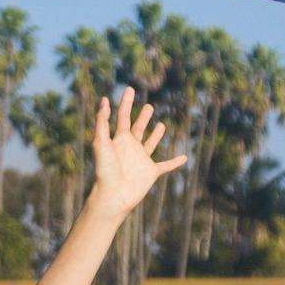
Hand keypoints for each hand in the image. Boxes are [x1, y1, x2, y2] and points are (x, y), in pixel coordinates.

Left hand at [81, 88, 188, 222]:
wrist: (112, 195)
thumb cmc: (104, 170)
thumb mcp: (101, 142)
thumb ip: (102, 122)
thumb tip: (105, 100)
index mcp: (119, 139)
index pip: (123, 116)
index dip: (125, 102)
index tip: (129, 89)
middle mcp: (130, 148)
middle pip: (138, 128)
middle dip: (143, 117)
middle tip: (149, 107)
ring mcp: (141, 160)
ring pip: (151, 144)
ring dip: (156, 135)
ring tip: (161, 125)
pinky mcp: (151, 172)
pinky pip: (165, 166)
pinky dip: (175, 162)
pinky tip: (184, 158)